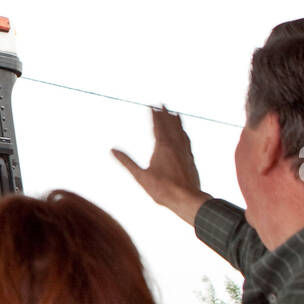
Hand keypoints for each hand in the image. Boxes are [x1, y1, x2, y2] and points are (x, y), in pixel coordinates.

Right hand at [112, 106, 208, 225]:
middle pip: (170, 125)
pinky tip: (184, 135)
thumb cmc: (163, 190)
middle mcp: (175, 146)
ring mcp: (185, 152)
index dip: (154, 115)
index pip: (158, 126)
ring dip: (176, 121)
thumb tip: (112, 150)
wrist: (187, 199)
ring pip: (181, 131)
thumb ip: (127, 162)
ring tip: (175, 114)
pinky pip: (187, 140)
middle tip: (162, 104)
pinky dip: (184, 133)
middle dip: (165, 114)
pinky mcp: (190, 159)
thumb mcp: (141, 176)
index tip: (152, 105)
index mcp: (163, 147)